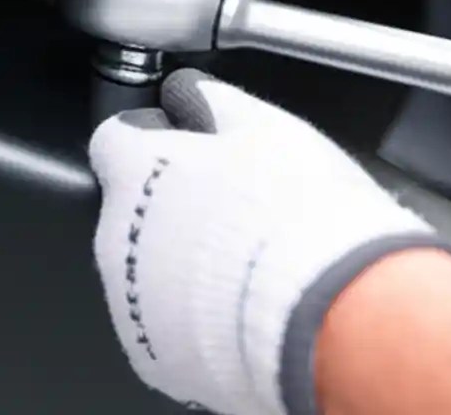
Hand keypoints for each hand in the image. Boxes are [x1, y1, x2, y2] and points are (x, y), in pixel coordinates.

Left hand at [88, 69, 450, 414]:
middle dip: (171, 208)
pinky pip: (163, 325)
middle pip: (129, 209)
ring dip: (180, 263)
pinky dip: (191, 317)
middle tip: (233, 214)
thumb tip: (190, 92)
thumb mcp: (265, 127)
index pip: (115, 139)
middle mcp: (119, 237)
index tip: (184, 148)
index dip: (154, 140)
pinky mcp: (154, 357)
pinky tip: (239, 309)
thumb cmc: (306, 220)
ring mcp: (132, 302)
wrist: (334, 315)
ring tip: (245, 266)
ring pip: (144, 270)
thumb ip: (212, 102)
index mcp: (139, 172)